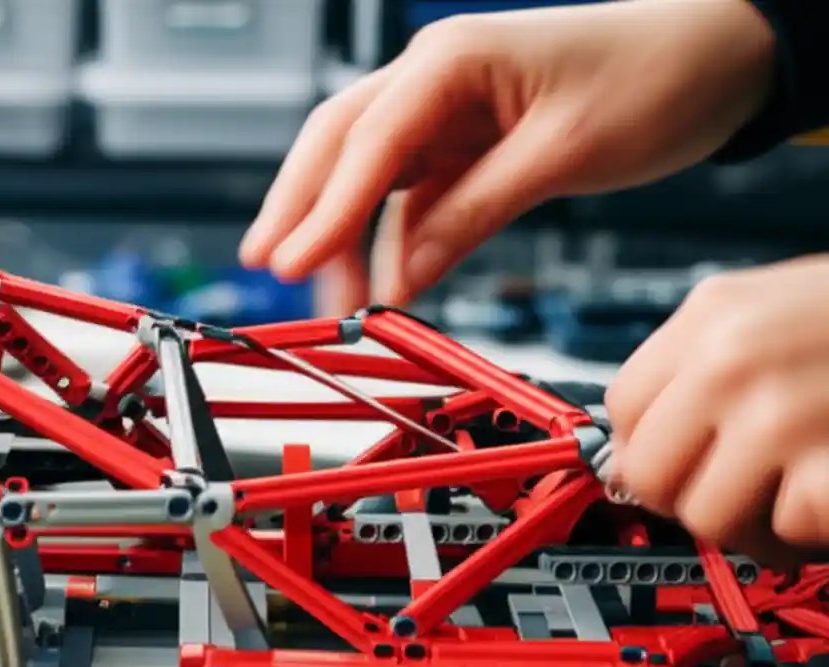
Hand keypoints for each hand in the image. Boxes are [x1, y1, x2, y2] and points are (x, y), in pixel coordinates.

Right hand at [238, 0, 775, 312]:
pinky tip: (374, 272)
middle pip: (340, 143)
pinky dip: (387, 235)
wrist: (716, 58)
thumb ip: (475, 212)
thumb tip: (403, 276)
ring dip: (340, 229)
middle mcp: (435, 78)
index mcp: (453, 58)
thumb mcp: (565, 153)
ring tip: (322, 289)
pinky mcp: (464, 144)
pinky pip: (409, 193)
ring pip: (366, 171)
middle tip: (268, 265)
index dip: (325, 205)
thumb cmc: (654, 76)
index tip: (290, 257)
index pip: (370, 138)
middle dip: (300, 205)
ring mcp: (445, 111)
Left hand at [607, 256, 828, 564]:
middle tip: (734, 492)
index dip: (649, 445)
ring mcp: (782, 417)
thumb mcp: (775, 309)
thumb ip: (702, 364)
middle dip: (686, 495)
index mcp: (714, 315)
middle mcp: (734, 362)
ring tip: (792, 500)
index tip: (679, 460)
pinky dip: (813, 528)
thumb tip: (632, 446)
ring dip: (750, 525)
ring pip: (706, 516)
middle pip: (647, 472)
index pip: (622, 408)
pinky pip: (786, 531)